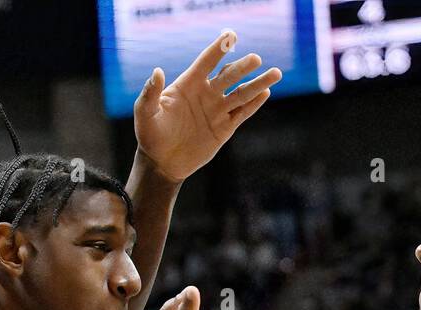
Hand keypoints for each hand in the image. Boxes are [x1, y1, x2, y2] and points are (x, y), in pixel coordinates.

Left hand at [134, 30, 281, 183]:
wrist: (162, 163)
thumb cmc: (150, 136)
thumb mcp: (145, 114)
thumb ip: (150, 93)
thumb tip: (157, 72)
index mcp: (188, 84)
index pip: (206, 62)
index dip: (218, 49)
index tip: (230, 36)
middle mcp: (206, 94)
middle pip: (229, 76)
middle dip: (242, 67)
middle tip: (255, 59)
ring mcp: (217, 110)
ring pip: (241, 93)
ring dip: (258, 83)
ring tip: (275, 73)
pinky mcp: (224, 128)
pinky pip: (242, 113)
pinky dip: (254, 104)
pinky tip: (266, 93)